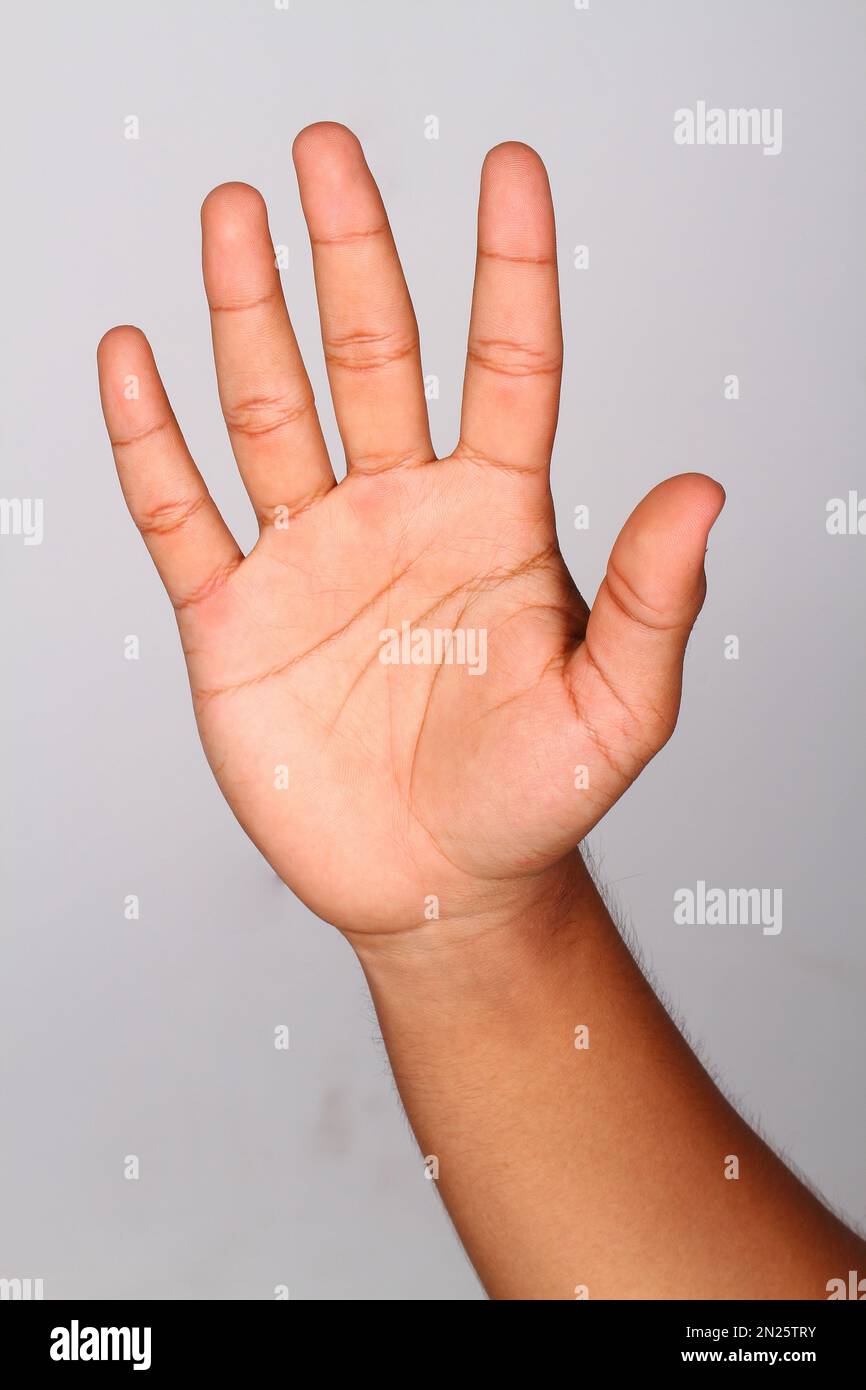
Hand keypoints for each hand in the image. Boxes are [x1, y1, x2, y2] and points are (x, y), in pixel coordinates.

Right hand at [97, 124, 722, 936]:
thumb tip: (703, 489)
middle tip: (330, 150)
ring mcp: (312, 560)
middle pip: (372, 359)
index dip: (510, 269)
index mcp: (497, 519)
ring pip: (271, 412)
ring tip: (234, 213)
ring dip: (249, 314)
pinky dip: (151, 444)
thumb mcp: (616, 710)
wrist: (441, 884)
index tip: (508, 169)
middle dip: (351, 253)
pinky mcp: (235, 620)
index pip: (509, 368)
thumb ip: (654, 602)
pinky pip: (183, 516)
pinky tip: (135, 363)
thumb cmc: (536, 799)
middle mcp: (400, 515)